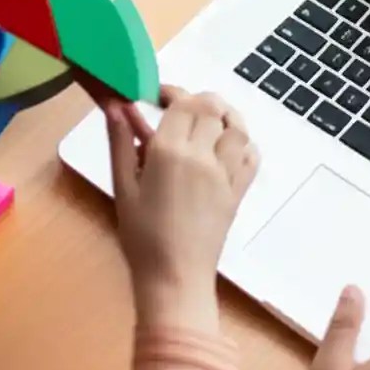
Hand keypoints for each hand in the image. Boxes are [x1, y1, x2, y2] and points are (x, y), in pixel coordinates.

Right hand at [102, 87, 258, 332]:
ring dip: (225, 116)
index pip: (184, 102)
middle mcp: (204, 157)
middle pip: (213, 108)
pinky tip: (226, 148)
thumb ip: (121, 142)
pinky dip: (243, 145)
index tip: (158, 96)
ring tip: (207, 121)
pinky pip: (251, 157)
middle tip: (178, 109)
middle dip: (197, 101)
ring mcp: (226, 174)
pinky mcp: (238, 192)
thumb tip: (117, 106)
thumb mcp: (123, 187)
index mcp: (171, 152)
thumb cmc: (141, 236)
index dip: (173, 91)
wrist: (174, 277)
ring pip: (238, 128)